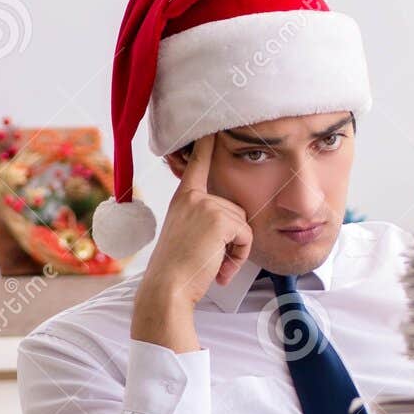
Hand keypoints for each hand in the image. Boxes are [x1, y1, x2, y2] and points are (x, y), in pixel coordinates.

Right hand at [131, 136, 251, 352]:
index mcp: (184, 199)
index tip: (215, 121)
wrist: (167, 291)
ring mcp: (206, 205)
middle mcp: (193, 197)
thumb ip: (206, 221)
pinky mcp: (219, 218)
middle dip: (233, 238)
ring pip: (244, 224)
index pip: (198, 163)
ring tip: (213, 263)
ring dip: (236, 249)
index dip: (207, 143)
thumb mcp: (189, 237)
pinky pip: (247, 235)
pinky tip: (219, 267)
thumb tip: (233, 223)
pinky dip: (240, 255)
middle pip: (237, 209)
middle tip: (211, 258)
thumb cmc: (178, 272)